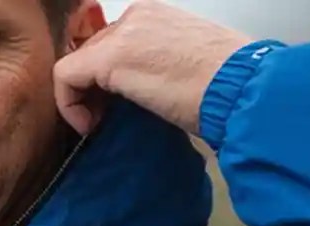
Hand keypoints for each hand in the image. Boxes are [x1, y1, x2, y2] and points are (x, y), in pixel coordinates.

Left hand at [54, 0, 252, 136]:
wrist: (243, 90)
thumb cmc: (230, 88)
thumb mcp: (190, 67)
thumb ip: (159, 67)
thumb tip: (143, 89)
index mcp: (157, 16)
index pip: (114, 44)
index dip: (108, 82)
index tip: (118, 109)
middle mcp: (137, 15)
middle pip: (92, 53)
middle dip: (93, 90)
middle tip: (107, 119)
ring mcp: (122, 33)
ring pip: (77, 64)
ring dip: (82, 98)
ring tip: (101, 125)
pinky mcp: (108, 58)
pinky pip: (65, 78)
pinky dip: (70, 106)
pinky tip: (91, 127)